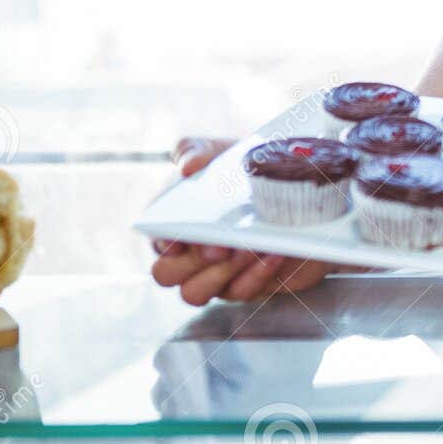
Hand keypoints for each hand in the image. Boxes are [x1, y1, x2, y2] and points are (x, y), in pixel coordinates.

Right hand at [156, 135, 335, 303]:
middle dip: (190, 262)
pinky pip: (242, 292)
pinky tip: (274, 252)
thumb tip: (186, 166)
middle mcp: (186, 256)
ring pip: (195, 293)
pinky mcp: (247, 284)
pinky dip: (255, 275)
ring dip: (220, 274)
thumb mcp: (215, 151)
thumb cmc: (236, 169)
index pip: (156, 239)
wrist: (287, 182)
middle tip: (219, 246)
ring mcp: (214, 275)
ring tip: (248, 249)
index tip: (185, 231)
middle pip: (165, 275)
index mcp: (171, 223)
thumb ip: (192, 149)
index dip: (165, 239)